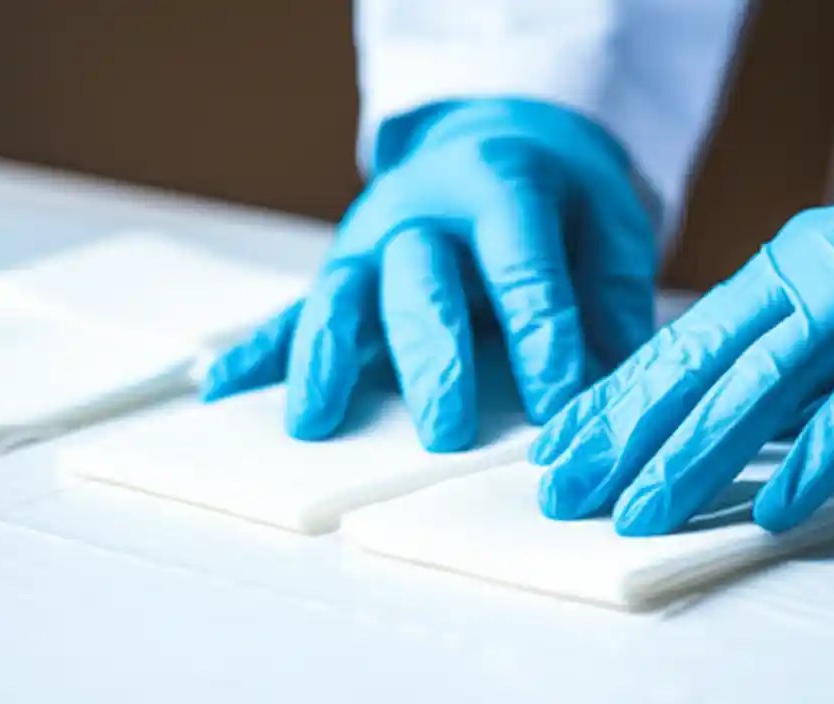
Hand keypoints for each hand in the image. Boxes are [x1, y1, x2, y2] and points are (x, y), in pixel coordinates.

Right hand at [200, 99, 656, 450]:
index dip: (540, 337)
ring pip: (343, 295)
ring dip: (328, 359)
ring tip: (316, 423)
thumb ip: (610, 304)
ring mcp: (372, 239)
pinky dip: (260, 348)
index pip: (522, 266)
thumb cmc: (564, 204)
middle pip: (423, 284)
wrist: (503, 140)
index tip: (556, 407)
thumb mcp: (608, 231)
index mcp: (504, 188)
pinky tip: (222, 387)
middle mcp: (427, 211)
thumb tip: (612, 392)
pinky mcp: (341, 269)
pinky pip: (295, 309)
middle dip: (433, 360)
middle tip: (446, 433)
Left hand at [532, 103, 833, 534]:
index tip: (564, 444)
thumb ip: (804, 344)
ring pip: (760, 390)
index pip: (685, 339)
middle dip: (624, 434)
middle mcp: (817, 275)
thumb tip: (745, 414)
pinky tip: (775, 512)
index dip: (618, 396)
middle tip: (565, 490)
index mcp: (792, 263)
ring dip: (694, 458)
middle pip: (700, 364)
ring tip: (639, 513)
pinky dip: (814, 462)